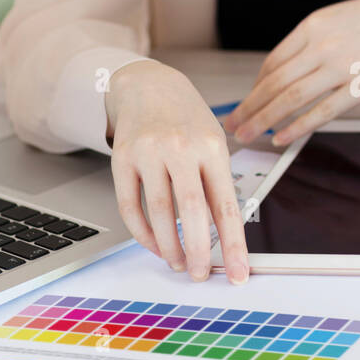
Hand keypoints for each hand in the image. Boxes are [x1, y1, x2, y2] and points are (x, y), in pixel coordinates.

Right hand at [105, 60, 248, 281]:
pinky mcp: (122, 158)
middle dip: (197, 252)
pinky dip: (142, 233)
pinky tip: (154, 244)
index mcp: (212, 148)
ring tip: (177, 263)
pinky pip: (130, 206)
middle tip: (199, 275)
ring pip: (158, 213)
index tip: (238, 273)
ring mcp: (149, 152)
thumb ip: (217, 185)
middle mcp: (181, 148)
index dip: (233, 245)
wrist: (149, 85)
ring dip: (168, 247)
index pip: (226, 206)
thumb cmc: (189, 120)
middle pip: (191, 212)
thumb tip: (219, 234)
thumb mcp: (214, 144)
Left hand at [223, 0, 359, 144]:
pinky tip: (282, 138)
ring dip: (263, 120)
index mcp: (314, 26)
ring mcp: (341, 66)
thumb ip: (318, 43)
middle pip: (273, 83)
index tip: (246, 103)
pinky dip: (297, 127)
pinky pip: (322, 112)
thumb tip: (295, 72)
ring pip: (290, 98)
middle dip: (248, 107)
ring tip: (245, 135)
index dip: (255, 88)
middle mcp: (321, 45)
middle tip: (231, 125)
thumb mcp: (343, 19)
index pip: (273, 62)